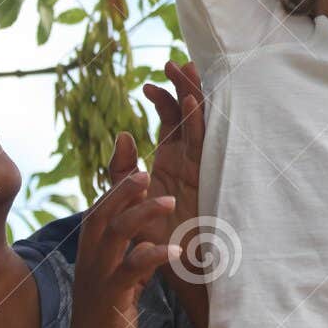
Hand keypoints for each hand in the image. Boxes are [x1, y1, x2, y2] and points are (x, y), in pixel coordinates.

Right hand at [62, 151, 179, 327]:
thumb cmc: (109, 313)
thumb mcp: (120, 272)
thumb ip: (131, 244)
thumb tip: (147, 219)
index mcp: (91, 249)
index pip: (102, 205)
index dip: (117, 181)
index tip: (135, 156)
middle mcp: (90, 257)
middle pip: (103, 211)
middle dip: (124, 188)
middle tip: (149, 170)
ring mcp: (98, 276)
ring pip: (116, 233)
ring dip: (142, 214)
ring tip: (169, 201)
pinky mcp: (110, 297)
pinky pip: (131, 268)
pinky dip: (153, 256)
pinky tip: (176, 251)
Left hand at [142, 60, 204, 250]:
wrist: (172, 266)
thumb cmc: (152, 236)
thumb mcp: (127, 196)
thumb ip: (120, 168)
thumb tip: (123, 135)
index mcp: (172, 159)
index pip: (171, 120)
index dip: (163, 98)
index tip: (149, 84)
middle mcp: (189, 158)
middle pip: (191, 113)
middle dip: (184, 85)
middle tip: (176, 61)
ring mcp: (201, 164)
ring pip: (200, 121)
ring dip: (192, 94)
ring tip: (185, 68)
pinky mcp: (206, 175)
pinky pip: (204, 142)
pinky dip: (198, 120)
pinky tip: (190, 101)